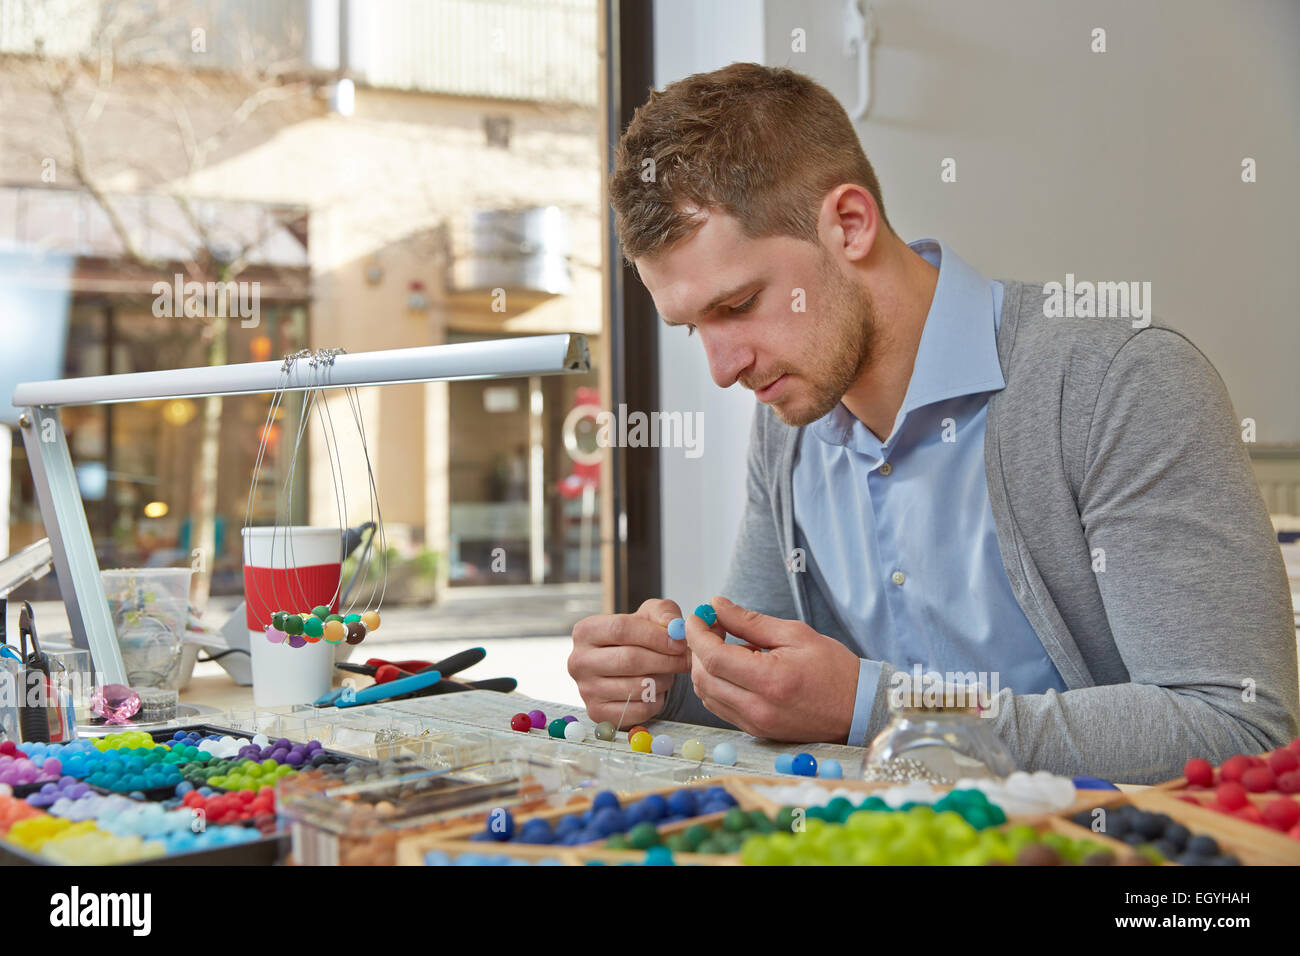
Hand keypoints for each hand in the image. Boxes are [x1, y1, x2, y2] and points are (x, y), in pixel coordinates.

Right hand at [569, 598, 691, 726]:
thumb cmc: (637, 638)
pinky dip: (656, 700)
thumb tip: (674, 627)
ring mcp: (586, 690)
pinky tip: (656, 690)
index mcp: (585, 631)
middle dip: (665, 660)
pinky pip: (638, 710)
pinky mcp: (598, 713)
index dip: (655, 636)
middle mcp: (579, 661)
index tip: (679, 642)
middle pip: (629, 659)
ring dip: (663, 680)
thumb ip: (664, 612)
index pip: (621, 629)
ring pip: (636, 687)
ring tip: (668, 672)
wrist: (627, 668)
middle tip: (685, 659)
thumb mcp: (650, 615)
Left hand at [685, 595, 858, 742]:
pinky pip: (720, 707)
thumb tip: (716, 605)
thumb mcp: (795, 634)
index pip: (713, 657)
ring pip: (707, 695)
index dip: (697, 634)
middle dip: (699, 649)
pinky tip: (736, 669)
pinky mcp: (756, 731)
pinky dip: (717, 685)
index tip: (697, 617)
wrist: (858, 708)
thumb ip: (750, 621)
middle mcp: (758, 708)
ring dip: (706, 668)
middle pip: (703, 677)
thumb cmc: (834, 669)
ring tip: (727, 646)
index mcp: (770, 680)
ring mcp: (755, 723)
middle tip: (712, 627)